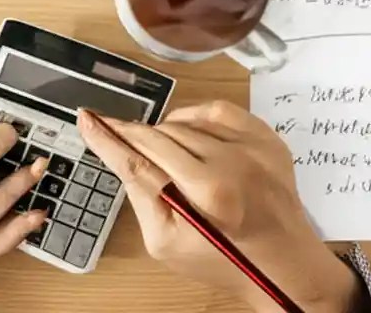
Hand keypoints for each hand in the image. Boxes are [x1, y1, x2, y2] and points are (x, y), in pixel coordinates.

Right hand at [77, 103, 365, 312]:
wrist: (283, 261)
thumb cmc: (220, 259)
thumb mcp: (166, 241)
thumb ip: (141, 194)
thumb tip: (116, 151)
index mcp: (203, 195)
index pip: (139, 157)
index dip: (108, 136)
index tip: (87, 117)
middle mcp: (229, 164)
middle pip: (159, 135)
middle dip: (135, 138)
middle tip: (124, 145)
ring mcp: (251, 146)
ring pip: (184, 120)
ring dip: (165, 132)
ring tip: (169, 158)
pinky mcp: (265, 136)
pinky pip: (216, 109)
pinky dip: (195, 118)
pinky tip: (191, 137)